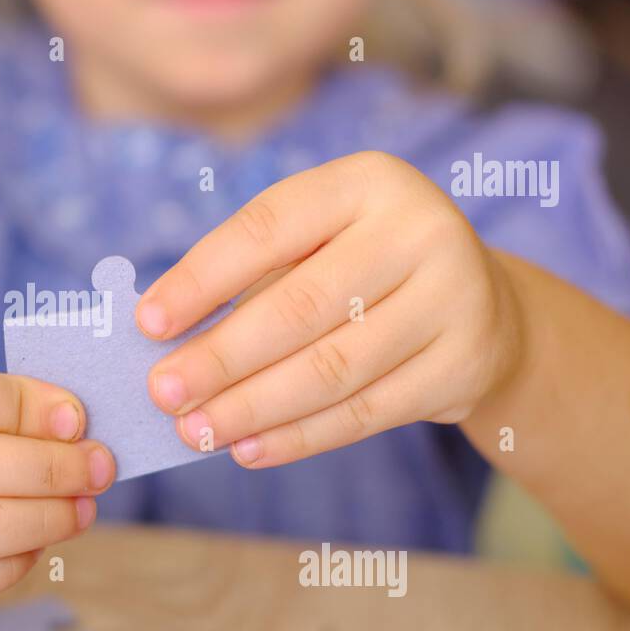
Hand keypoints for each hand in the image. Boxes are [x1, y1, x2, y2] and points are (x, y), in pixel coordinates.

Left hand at [136, 151, 524, 467]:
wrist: (482, 307)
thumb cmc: (363, 270)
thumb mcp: (318, 244)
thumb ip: (252, 281)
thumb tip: (167, 343)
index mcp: (366, 182)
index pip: (268, 229)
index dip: (201, 279)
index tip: (147, 324)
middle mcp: (419, 230)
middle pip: (299, 307)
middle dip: (220, 357)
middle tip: (162, 393)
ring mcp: (452, 298)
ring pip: (332, 368)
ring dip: (251, 407)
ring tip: (194, 430)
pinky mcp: (465, 364)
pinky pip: (366, 412)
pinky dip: (298, 436)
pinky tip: (247, 448)